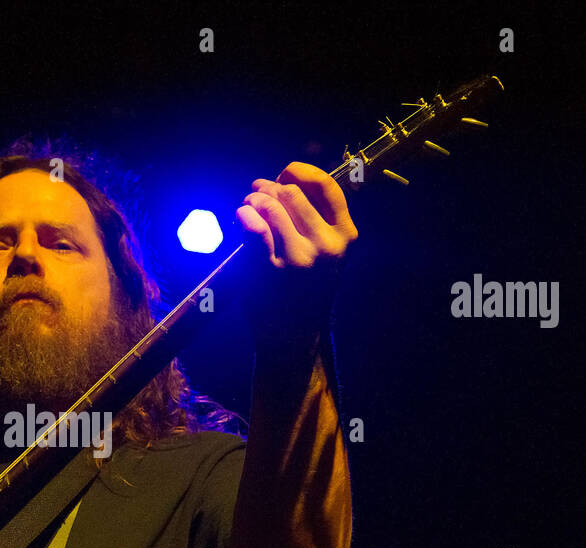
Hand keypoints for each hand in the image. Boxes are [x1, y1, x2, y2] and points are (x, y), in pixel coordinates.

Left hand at [236, 162, 357, 345]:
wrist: (294, 337)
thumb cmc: (304, 290)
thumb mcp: (326, 253)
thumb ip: (315, 218)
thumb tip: (283, 180)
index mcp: (345, 236)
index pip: (326, 185)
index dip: (300, 172)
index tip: (283, 172)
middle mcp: (327, 246)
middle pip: (291, 193)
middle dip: (268, 187)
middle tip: (256, 192)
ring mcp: (299, 258)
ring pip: (270, 205)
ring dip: (253, 200)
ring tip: (248, 206)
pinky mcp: (271, 270)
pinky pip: (253, 226)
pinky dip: (243, 214)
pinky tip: (240, 215)